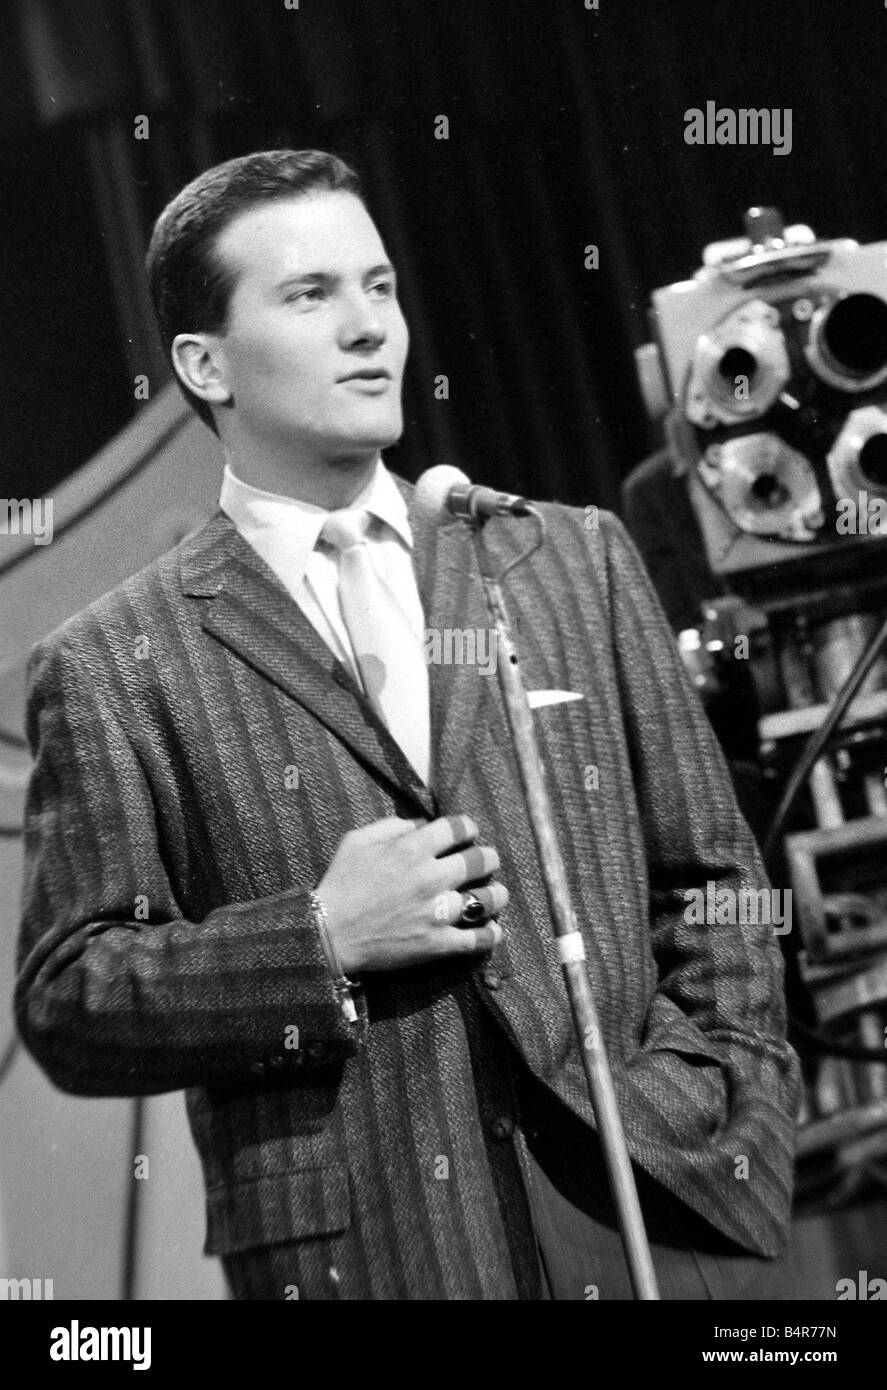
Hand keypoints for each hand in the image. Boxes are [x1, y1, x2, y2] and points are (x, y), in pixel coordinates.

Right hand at [315, 814, 507, 973]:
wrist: (328, 933)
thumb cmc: (340, 883)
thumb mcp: (357, 840)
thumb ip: (392, 825)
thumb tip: (420, 824)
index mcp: (412, 849)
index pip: (459, 827)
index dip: (468, 828)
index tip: (467, 834)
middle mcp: (430, 877)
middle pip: (482, 860)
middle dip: (488, 858)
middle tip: (485, 862)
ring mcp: (437, 912)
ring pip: (488, 899)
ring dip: (497, 895)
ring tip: (496, 895)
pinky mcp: (438, 943)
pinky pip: (479, 939)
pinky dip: (490, 935)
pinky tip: (491, 930)